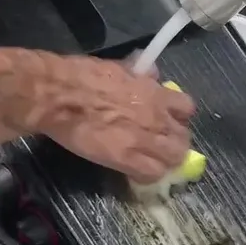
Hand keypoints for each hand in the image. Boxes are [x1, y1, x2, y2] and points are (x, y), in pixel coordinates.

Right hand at [41, 57, 195, 184]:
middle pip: (183, 138)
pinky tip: (136, 173)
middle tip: (159, 146)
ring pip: (174, 159)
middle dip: (174, 143)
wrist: (59, 95)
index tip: (168, 120)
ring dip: (164, 161)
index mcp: (156, 93)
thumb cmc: (82, 76)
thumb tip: (152, 74)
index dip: (178, 118)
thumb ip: (141, 75)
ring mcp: (144, 140)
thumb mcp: (120, 68)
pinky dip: (147, 176)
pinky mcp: (127, 159)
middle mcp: (157, 118)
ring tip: (151, 162)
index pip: (187, 109)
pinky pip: (151, 174)